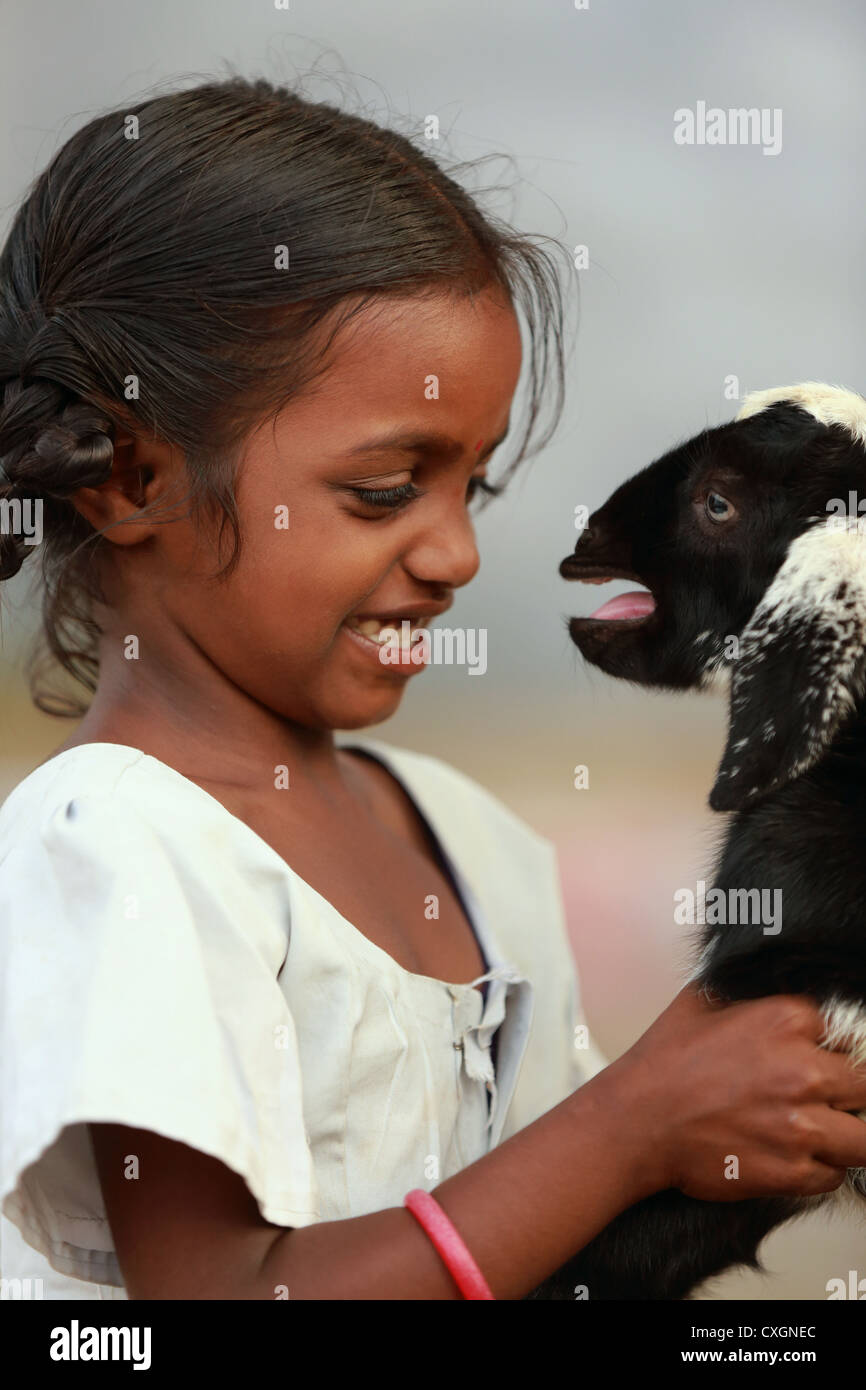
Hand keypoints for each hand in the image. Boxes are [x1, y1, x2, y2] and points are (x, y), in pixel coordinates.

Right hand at [597, 984, 865, 1201]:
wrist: (636, 1122)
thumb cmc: (663, 1063)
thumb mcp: (704, 998)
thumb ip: (750, 988)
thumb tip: (772, 975)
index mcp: (785, 1019)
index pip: (847, 1033)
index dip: (831, 1049)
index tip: (819, 1059)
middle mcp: (802, 1070)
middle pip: (865, 1084)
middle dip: (847, 1092)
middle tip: (822, 1097)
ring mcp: (801, 1124)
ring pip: (863, 1137)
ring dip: (845, 1133)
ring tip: (821, 1130)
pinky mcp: (792, 1170)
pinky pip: (835, 1175)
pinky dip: (821, 1168)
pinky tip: (794, 1154)